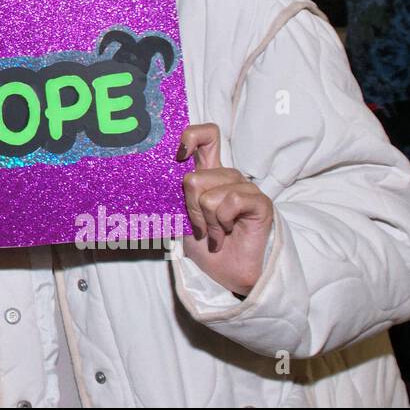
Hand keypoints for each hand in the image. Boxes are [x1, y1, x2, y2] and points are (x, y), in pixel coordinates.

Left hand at [179, 123, 273, 295]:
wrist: (227, 273)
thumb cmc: (205, 245)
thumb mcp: (181, 217)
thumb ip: (175, 194)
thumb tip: (149, 176)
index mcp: (209, 174)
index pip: (207, 136)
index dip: (192, 136)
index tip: (179, 155)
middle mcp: (227, 176)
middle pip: (195, 177)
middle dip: (191, 209)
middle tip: (200, 227)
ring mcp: (246, 188)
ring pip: (209, 194)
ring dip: (208, 222)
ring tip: (216, 233)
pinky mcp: (260, 202)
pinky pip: (232, 200)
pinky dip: (222, 223)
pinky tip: (226, 234)